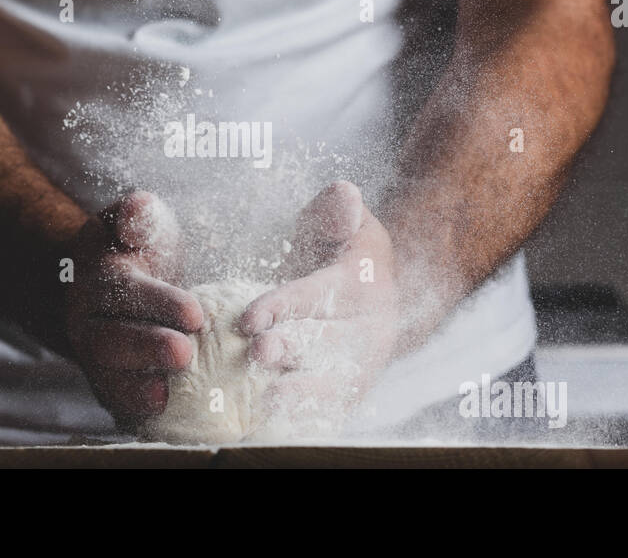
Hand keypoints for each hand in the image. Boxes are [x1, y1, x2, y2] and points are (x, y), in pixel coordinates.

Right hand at [64, 191, 202, 428]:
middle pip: (109, 340)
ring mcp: (94, 355)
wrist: (113, 281)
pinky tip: (160, 412)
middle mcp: (88, 321)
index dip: (159, 303)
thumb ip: (137, 214)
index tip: (196, 313)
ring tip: (165, 393)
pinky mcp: (109, 381)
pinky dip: (132, 408)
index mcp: (97, 278)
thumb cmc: (136, 248)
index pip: (124, 291)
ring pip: (105, 375)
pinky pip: (114, 400)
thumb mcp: (137, 222)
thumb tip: (138, 211)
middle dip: (146, 349)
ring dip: (134, 387)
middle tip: (184, 354)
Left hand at [238, 180, 398, 433]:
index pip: (320, 296)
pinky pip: (328, 414)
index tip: (250, 320)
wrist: (376, 298)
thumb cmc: (343, 253)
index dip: (285, 306)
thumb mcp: (347, 223)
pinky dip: (303, 424)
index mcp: (363, 287)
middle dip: (292, 351)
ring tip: (266, 406)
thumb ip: (338, 210)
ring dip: (299, 397)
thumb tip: (344, 194)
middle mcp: (367, 332)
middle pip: (326, 345)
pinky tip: (268, 434)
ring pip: (331, 386)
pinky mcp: (347, 396)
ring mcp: (360, 369)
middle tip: (259, 355)